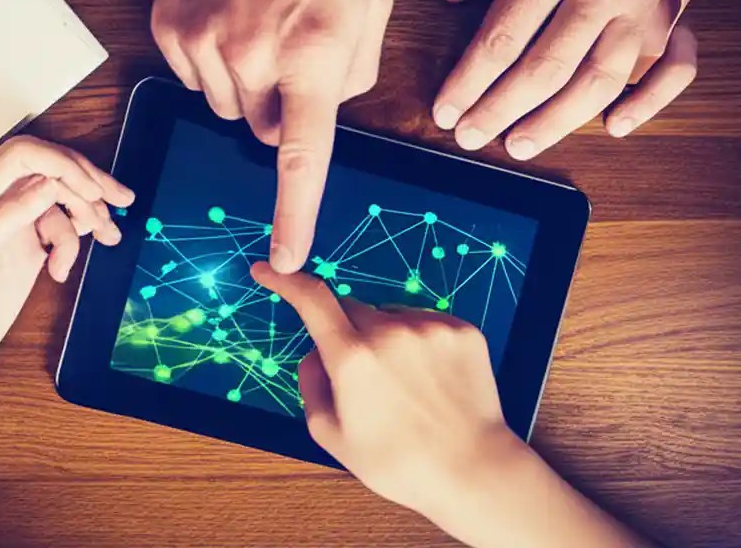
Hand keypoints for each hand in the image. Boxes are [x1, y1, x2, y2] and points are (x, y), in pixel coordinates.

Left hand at [0, 136, 134, 381]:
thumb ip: (9, 214)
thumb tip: (48, 183)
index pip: (24, 155)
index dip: (62, 163)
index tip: (92, 190)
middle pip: (50, 171)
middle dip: (88, 183)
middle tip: (121, 201)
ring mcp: (13, 226)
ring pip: (61, 201)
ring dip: (88, 216)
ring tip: (108, 238)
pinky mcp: (26, 249)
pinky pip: (61, 230)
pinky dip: (73, 245)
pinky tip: (64, 270)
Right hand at [152, 0, 392, 272]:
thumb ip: (356, 71)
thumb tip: (327, 111)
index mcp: (314, 56)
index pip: (301, 158)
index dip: (294, 215)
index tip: (286, 259)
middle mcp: (252, 57)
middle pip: (260, 129)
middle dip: (278, 106)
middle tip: (290, 51)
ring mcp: (202, 44)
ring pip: (224, 104)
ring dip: (244, 81)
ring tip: (258, 20)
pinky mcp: (170, 29)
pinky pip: (192, 74)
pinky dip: (210, 57)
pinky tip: (227, 12)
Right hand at [250, 263, 515, 521]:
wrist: (474, 471)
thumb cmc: (398, 463)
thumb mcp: (332, 436)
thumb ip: (311, 386)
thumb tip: (314, 354)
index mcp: (353, 358)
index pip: (311, 300)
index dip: (284, 280)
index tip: (266, 270)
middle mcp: (390, 331)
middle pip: (350, 309)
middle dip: (344, 331)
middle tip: (360, 376)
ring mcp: (430, 327)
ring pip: (389, 315)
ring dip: (384, 337)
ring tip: (403, 385)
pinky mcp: (461, 330)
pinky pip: (424, 322)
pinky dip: (417, 342)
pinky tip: (428, 379)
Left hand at [436, 0, 740, 158]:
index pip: (500, 39)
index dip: (469, 83)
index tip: (446, 110)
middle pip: (544, 71)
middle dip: (501, 112)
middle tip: (471, 138)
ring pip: (601, 82)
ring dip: (557, 122)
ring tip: (522, 144)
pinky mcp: (685, 2)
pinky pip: (672, 68)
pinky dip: (646, 103)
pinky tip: (614, 125)